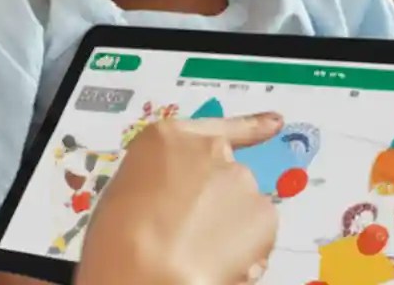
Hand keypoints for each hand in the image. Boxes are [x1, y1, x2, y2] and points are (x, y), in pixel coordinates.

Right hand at [77, 114, 282, 284]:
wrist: (146, 270)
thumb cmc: (117, 234)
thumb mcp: (128, 190)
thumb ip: (161, 181)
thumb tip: (177, 199)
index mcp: (168, 137)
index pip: (216, 127)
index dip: (249, 127)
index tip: (275, 123)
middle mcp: (211, 150)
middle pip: (226, 172)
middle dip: (219, 198)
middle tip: (195, 230)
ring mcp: (241, 180)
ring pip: (242, 205)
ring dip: (231, 224)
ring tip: (202, 253)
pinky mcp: (264, 215)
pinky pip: (257, 234)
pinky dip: (246, 249)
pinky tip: (220, 264)